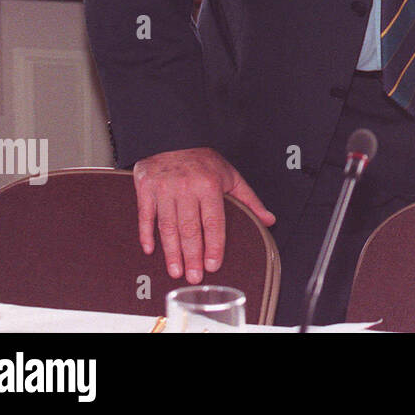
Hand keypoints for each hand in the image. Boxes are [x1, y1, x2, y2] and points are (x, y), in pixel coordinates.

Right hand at [132, 147, 275, 283]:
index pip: (213, 222)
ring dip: (171, 252)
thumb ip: (249, 200)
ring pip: (168, 226)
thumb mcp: (231, 176)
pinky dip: (146, 234)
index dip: (214, 246)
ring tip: (176, 271)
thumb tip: (268, 220)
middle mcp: (186, 188)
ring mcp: (164, 188)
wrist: (173, 136)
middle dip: (192, 256)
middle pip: (190, 229)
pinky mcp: (146, 188)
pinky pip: (145, 216)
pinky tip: (150, 250)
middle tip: (193, 277)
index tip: (213, 265)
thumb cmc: (204, 160)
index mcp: (209, 185)